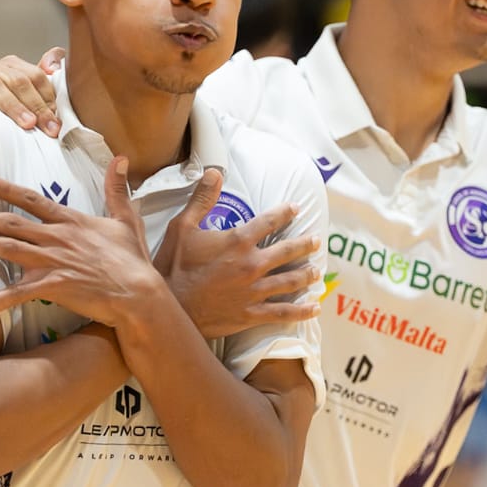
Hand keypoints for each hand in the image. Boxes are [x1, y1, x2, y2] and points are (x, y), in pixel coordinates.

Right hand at [0, 48, 65, 136]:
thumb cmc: (6, 108)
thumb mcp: (29, 95)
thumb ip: (45, 79)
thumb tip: (54, 67)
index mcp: (14, 66)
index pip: (36, 77)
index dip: (48, 98)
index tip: (56, 120)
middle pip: (19, 81)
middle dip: (36, 106)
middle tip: (47, 126)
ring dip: (13, 105)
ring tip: (27, 122)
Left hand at [0, 158, 160, 327]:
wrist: (138, 292)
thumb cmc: (133, 258)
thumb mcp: (127, 218)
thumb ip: (117, 189)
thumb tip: (122, 158)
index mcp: (71, 221)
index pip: (32, 200)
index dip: (6, 190)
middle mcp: (57, 238)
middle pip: (12, 224)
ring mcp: (53, 262)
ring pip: (9, 250)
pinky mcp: (53, 287)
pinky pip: (19, 294)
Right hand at [152, 169, 321, 338]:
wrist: (170, 307)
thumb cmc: (173, 266)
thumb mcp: (182, 226)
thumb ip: (202, 199)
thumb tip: (215, 172)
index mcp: (238, 241)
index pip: (269, 221)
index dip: (285, 213)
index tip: (296, 208)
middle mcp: (252, 265)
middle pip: (288, 251)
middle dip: (305, 244)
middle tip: (316, 241)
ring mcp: (254, 291)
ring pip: (290, 281)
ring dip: (307, 274)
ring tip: (317, 271)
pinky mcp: (251, 314)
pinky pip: (283, 312)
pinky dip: (301, 310)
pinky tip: (314, 307)